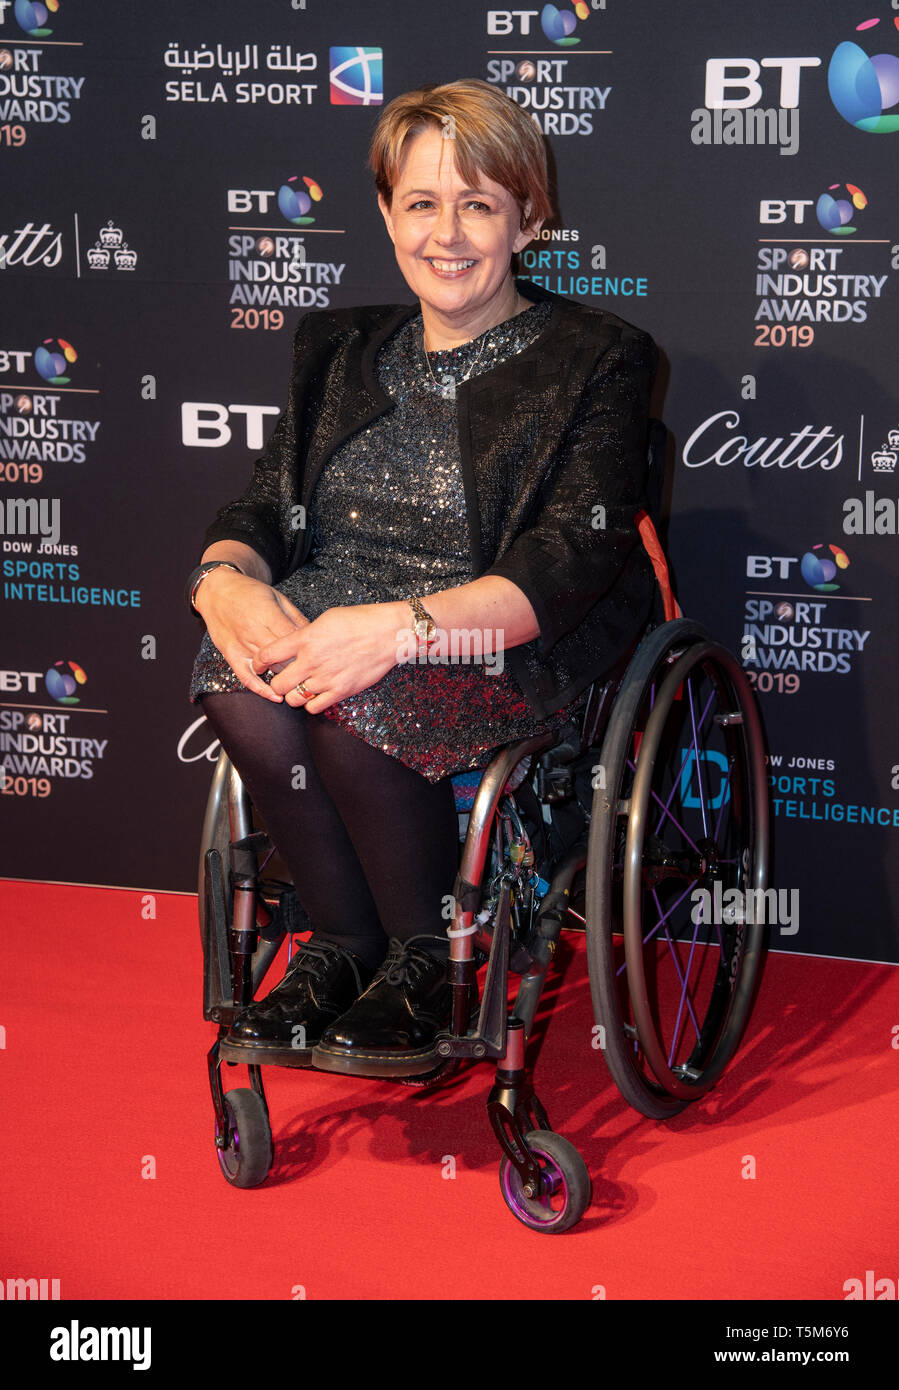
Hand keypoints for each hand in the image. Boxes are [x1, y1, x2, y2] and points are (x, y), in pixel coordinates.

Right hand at [194, 568, 308, 701]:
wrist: (217, 591)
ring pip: (269, 669)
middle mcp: (253, 632)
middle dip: (300, 666)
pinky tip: (275, 696)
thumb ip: (296, 618)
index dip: (308, 650)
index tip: (320, 656)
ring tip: (302, 685)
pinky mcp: (231, 655)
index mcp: (268, 615)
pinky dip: (261, 689)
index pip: (293, 640)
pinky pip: (246, 677)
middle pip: (283, 658)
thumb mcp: (278, 598)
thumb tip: (316, 636)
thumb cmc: (250, 592)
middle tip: (315, 673)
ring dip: (286, 678)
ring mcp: (241, 645)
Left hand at [253, 602, 407, 713]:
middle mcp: (312, 660)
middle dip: (275, 683)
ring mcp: (327, 678)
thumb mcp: (325, 619)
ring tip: (300, 687)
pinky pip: (315, 707)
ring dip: (293, 695)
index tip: (259, 665)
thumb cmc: (360, 621)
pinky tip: (316, 693)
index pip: (267, 655)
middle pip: (277, 684)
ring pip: (294, 699)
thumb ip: (305, 634)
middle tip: (281, 679)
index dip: (258, 662)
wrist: (389, 633)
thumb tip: (291, 645)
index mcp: (305, 638)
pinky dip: (312, 703)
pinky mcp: (341, 691)